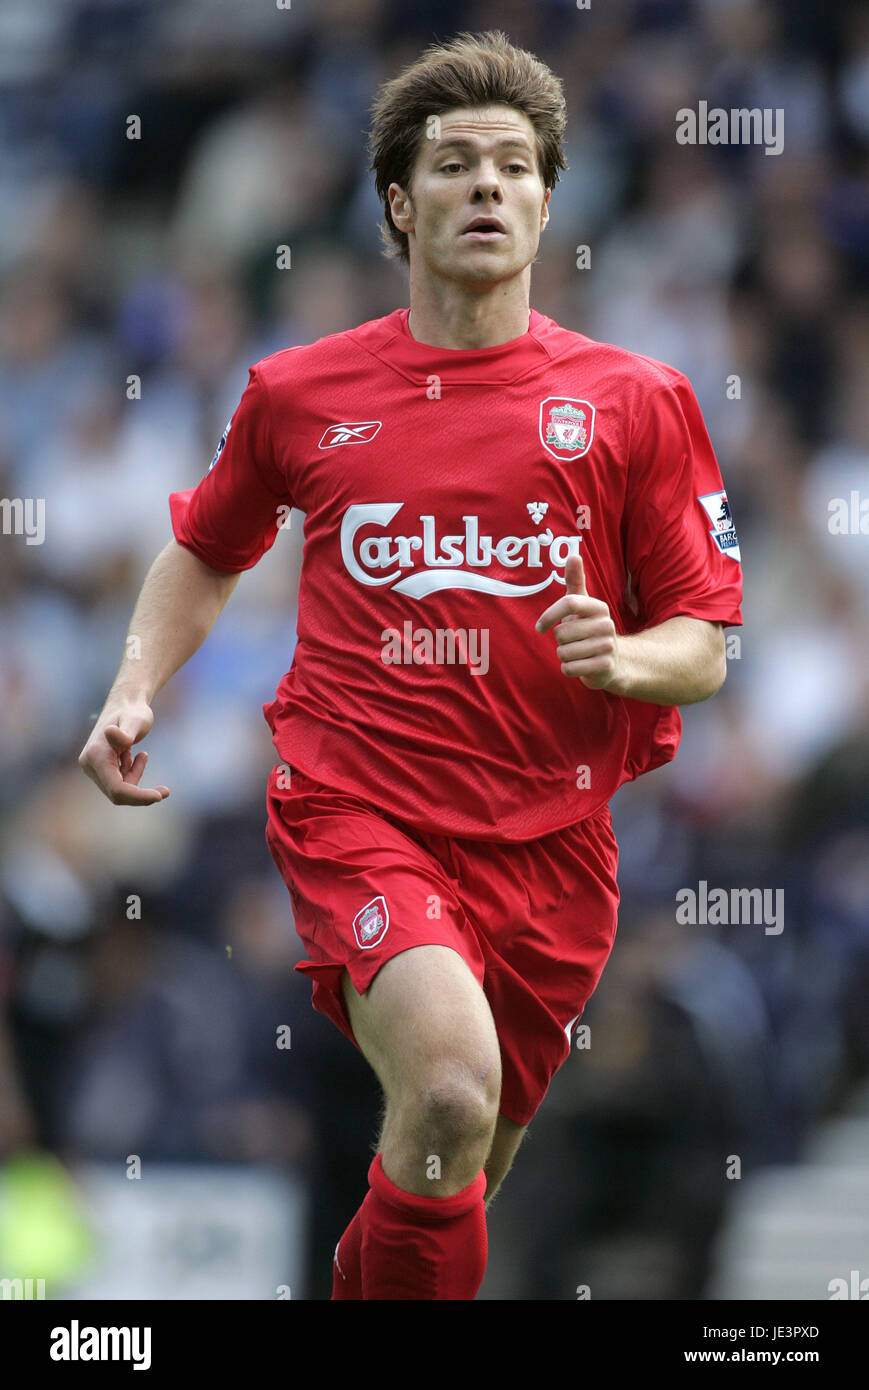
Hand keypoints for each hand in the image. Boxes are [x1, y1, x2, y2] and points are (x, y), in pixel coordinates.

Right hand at [78, 699, 169, 804]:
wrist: (126, 704)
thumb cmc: (133, 711)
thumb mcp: (136, 721)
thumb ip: (126, 733)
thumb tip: (110, 733)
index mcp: (95, 755)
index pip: (116, 788)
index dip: (138, 796)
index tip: (160, 796)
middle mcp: (90, 764)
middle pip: (117, 794)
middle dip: (141, 794)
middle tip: (166, 791)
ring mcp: (94, 767)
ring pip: (119, 789)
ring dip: (136, 779)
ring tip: (143, 755)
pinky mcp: (100, 768)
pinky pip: (119, 782)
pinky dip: (132, 773)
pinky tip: (138, 755)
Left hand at [535, 553, 620, 689]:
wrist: (614, 661)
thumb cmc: (589, 629)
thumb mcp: (582, 605)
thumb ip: (575, 581)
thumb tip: (573, 555)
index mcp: (598, 607)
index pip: (568, 603)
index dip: (549, 615)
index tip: (540, 627)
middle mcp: (606, 625)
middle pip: (561, 633)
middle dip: (559, 641)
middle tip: (572, 641)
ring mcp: (607, 646)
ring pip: (564, 652)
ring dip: (564, 656)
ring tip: (577, 653)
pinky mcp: (605, 666)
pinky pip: (570, 668)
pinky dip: (569, 669)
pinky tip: (580, 665)